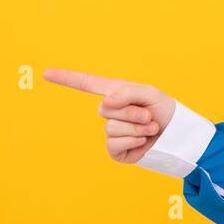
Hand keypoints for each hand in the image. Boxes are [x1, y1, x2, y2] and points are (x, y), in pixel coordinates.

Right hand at [43, 68, 177, 163]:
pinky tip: (144, 141)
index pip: (86, 84)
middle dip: (131, 112)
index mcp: (116, 93)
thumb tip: (105, 102)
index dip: (65, 78)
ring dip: (136, 128)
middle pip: (104, 108)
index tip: (45, 73)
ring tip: (151, 128)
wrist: (179, 136)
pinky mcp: (116, 150)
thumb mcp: (149, 93)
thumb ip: (126, 93)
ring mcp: (112, 132)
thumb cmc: (165, 111)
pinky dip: (133, 142)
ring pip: (111, 128)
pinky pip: (114, 144)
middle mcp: (111, 112)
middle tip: (149, 116)